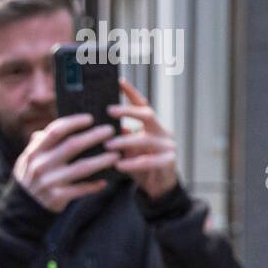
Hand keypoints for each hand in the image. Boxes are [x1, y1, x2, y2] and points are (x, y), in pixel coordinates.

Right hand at [13, 114, 119, 212]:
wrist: (22, 207)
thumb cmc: (33, 176)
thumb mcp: (30, 158)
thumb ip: (43, 142)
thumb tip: (64, 126)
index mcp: (35, 151)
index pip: (55, 131)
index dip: (73, 122)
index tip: (90, 118)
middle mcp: (41, 164)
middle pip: (72, 145)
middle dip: (93, 136)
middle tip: (110, 131)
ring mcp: (49, 181)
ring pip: (81, 167)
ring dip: (101, 160)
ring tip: (117, 155)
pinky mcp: (57, 197)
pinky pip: (81, 189)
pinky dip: (94, 184)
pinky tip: (106, 180)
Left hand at [106, 78, 178, 200]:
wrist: (158, 186)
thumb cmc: (140, 164)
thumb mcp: (127, 147)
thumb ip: (119, 134)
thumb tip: (97, 122)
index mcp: (152, 125)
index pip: (142, 104)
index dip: (131, 92)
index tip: (118, 80)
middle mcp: (162, 132)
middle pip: (147, 114)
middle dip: (128, 111)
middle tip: (109, 111)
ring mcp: (168, 146)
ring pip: (145, 139)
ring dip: (125, 141)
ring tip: (108, 145)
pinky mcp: (169, 162)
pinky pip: (149, 161)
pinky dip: (132, 163)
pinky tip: (119, 165)